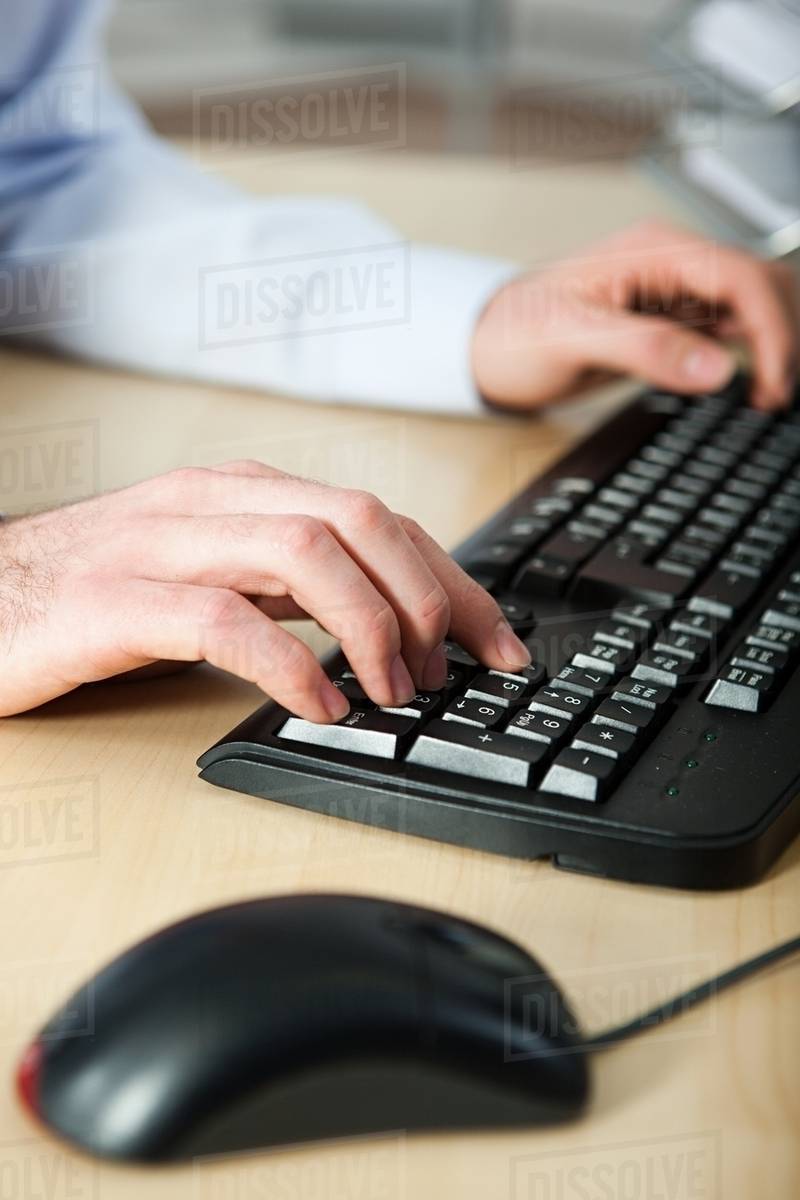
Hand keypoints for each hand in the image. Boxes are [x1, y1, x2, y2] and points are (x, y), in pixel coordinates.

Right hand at [0, 461, 529, 718]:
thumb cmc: (97, 593)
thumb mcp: (214, 575)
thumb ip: (291, 587)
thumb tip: (386, 629)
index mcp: (245, 493)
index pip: (381, 518)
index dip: (454, 580)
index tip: (498, 644)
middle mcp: (212, 502)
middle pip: (360, 520)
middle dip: (427, 598)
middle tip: (447, 673)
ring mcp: (160, 543)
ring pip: (304, 550)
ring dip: (370, 627)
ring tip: (391, 692)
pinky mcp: (111, 601)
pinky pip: (220, 620)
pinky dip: (287, 663)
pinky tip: (317, 704)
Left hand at [472, 220, 797, 412]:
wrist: (485, 349)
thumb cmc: (514, 333)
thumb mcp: (571, 339)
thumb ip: (643, 349)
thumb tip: (714, 368)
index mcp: (653, 251)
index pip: (741, 277)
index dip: (770, 328)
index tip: (771, 381)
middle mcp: (673, 265)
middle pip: (761, 286)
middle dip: (781, 336)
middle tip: (774, 395)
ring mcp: (677, 294)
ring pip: (755, 308)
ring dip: (772, 343)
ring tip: (769, 394)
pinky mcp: (673, 323)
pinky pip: (732, 332)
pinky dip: (752, 355)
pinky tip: (750, 387)